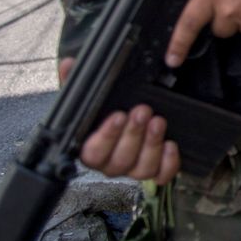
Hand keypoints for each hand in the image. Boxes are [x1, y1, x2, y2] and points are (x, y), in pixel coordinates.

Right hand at [58, 59, 180, 183]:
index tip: (118, 115)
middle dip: (133, 135)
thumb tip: (69, 65)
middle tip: (142, 111)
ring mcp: (134, 167)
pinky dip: (168, 163)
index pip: (92, 153)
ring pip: (141, 169)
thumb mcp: (94, 94)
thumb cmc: (109, 106)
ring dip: (151, 145)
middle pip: (119, 161)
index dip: (106, 137)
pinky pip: (161, 175)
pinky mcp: (156, 168)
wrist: (137, 109)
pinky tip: (171, 144)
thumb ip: (77, 81)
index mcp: (92, 148)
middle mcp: (112, 162)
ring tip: (158, 121)